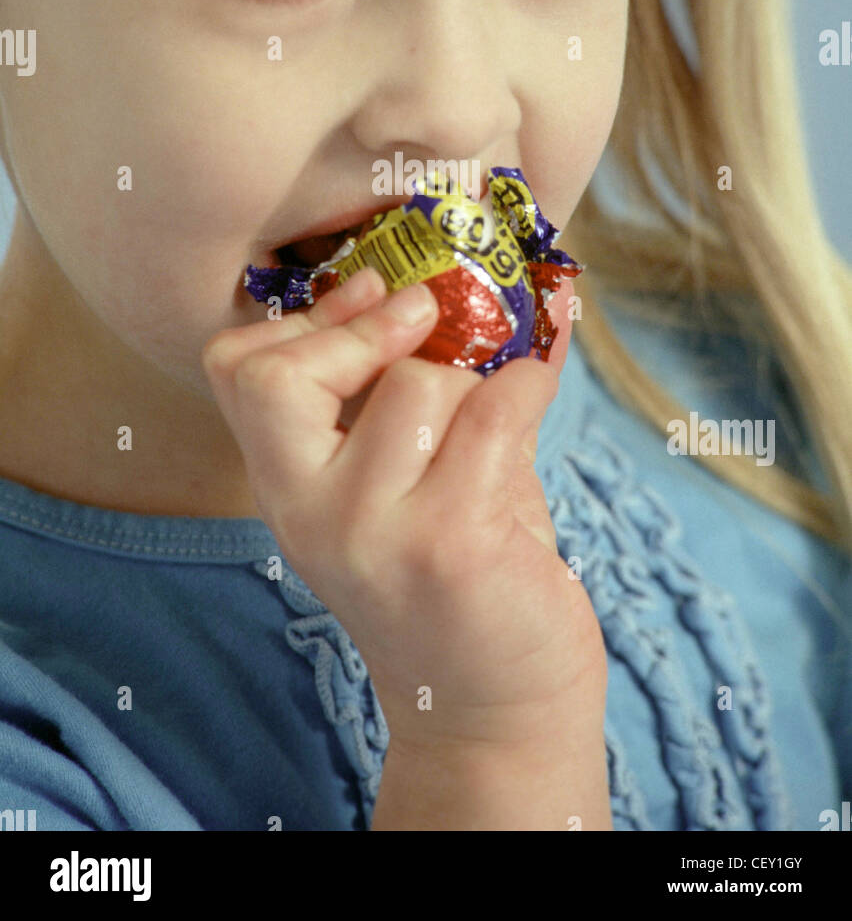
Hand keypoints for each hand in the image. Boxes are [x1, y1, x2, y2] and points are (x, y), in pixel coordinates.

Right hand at [202, 268, 604, 751]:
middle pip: (284, 378)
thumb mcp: (404, 489)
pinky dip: (527, 382)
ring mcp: (377, 532)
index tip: (370, 294)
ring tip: (495, 423)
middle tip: (424, 316)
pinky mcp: (453, 542)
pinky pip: (493, 409)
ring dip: (472, 380)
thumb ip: (407, 399)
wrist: (495, 714)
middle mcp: (312, 515)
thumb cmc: (459, 583)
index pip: (237, 372)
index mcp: (288, 493)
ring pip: (418, 383)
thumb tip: (454, 282)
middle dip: (365, 327)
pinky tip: (536, 389)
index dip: (307, 318)